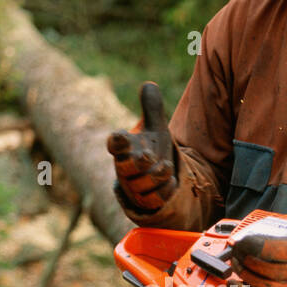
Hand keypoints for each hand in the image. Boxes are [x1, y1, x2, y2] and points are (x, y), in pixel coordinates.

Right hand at [107, 83, 176, 214]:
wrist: (156, 176)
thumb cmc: (151, 147)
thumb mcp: (155, 127)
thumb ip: (152, 108)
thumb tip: (150, 85)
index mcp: (124, 149)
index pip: (115, 144)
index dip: (117, 141)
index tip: (121, 135)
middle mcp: (125, 169)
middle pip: (125, 169)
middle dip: (136, 163)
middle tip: (148, 155)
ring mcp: (135, 187)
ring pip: (141, 186)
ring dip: (155, 176)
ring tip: (166, 165)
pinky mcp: (147, 201)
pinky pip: (154, 199)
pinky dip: (164, 191)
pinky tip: (172, 182)